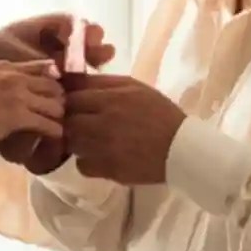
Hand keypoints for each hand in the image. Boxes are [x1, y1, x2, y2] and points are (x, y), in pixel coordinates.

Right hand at [0, 14, 115, 173]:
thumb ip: (7, 84)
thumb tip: (28, 94)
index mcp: (6, 66)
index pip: (44, 67)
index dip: (56, 82)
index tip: (60, 96)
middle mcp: (14, 76)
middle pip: (54, 85)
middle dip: (62, 101)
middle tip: (65, 116)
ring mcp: (16, 94)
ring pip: (55, 103)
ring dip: (60, 118)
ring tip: (61, 128)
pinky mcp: (17, 115)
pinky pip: (48, 123)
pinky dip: (55, 132)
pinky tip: (55, 138)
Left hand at [65, 74, 186, 184]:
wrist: (181, 148)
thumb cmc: (159, 113)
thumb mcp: (134, 87)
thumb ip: (104, 82)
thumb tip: (75, 80)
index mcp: (111, 99)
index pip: (72, 97)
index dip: (71, 101)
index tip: (75, 105)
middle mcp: (103, 123)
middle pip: (68, 121)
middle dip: (71, 121)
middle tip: (81, 123)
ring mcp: (104, 149)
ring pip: (72, 143)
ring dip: (77, 141)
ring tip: (91, 140)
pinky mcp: (108, 170)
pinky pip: (82, 165)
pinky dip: (86, 161)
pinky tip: (99, 157)